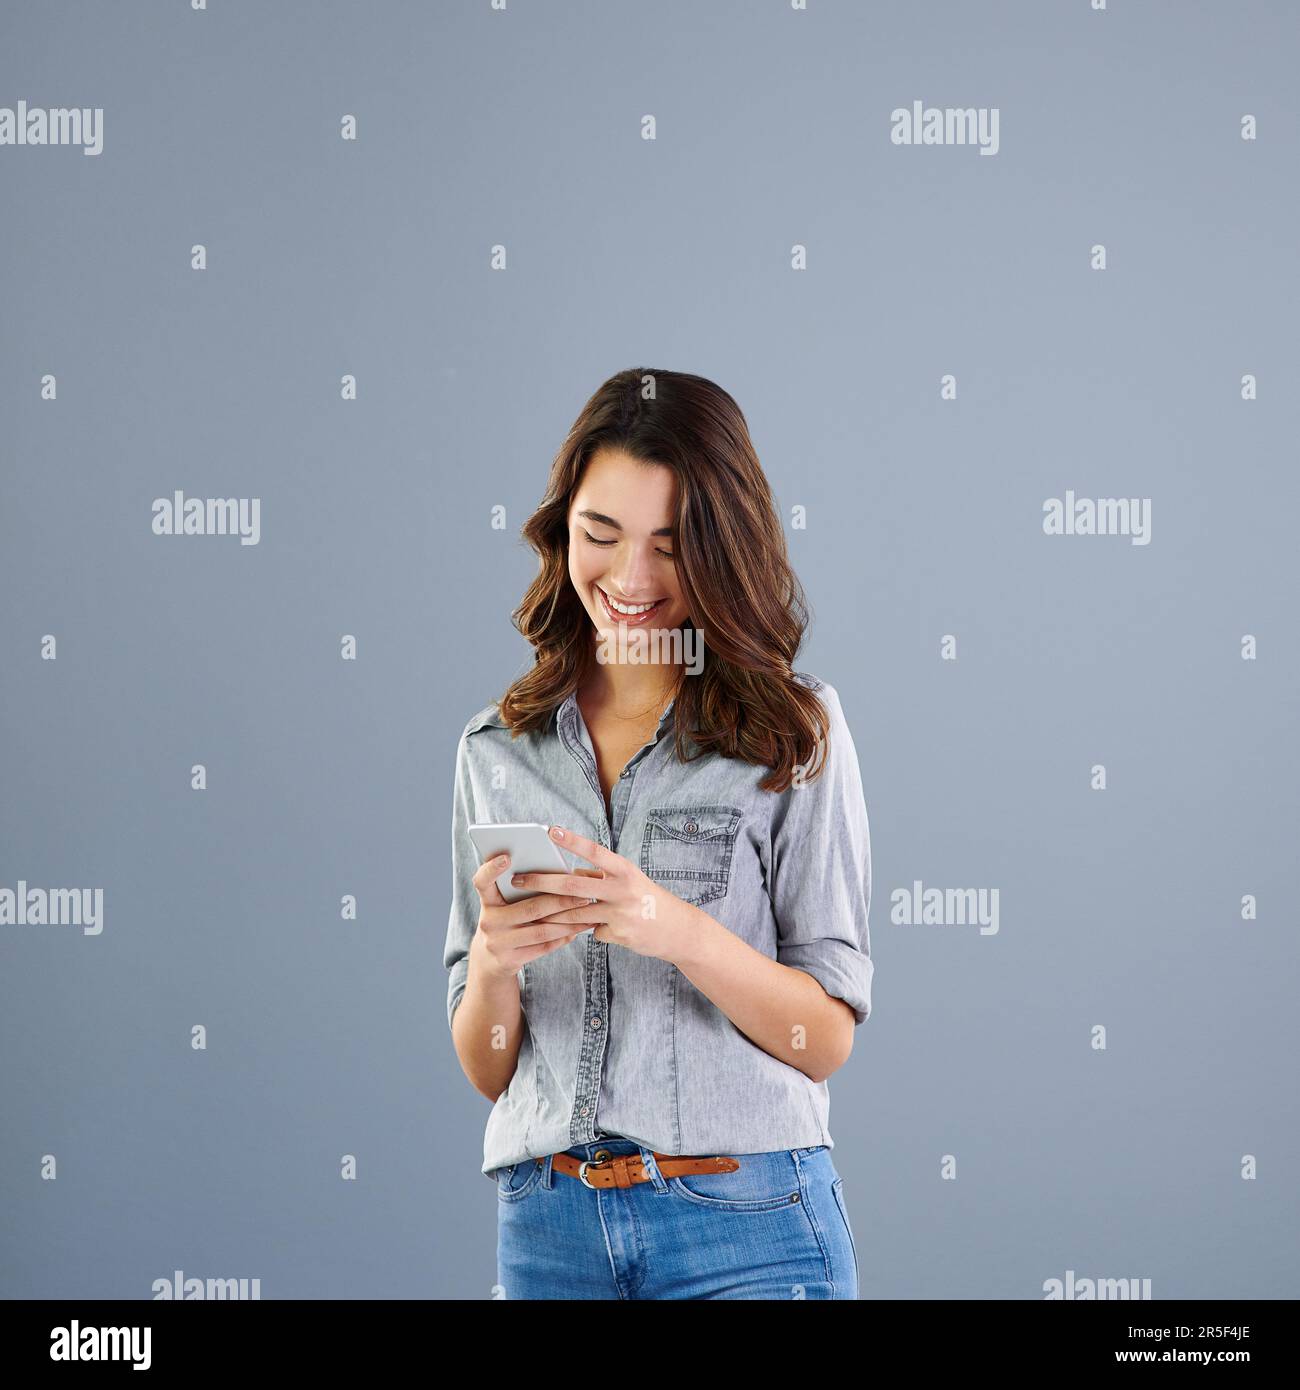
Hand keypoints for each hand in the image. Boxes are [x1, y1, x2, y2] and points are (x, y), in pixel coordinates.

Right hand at [470, 850, 591, 979]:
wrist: (489, 959)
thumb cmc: (504, 920)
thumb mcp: (502, 904)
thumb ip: (518, 890)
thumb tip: (555, 872)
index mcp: (487, 901)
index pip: (482, 882)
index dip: (491, 869)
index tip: (507, 857)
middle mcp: (489, 921)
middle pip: (530, 908)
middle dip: (561, 901)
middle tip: (584, 894)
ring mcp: (498, 942)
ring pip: (541, 931)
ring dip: (569, 922)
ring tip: (588, 913)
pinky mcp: (510, 960)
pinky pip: (543, 947)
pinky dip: (562, 937)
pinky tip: (577, 929)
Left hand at [507, 825, 697, 963]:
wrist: (678, 930)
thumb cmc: (647, 899)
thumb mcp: (628, 880)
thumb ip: (599, 876)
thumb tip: (568, 874)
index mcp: (624, 870)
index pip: (594, 851)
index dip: (571, 841)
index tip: (550, 831)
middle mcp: (622, 889)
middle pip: (573, 886)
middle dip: (541, 882)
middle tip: (516, 879)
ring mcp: (620, 913)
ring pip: (575, 915)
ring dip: (552, 915)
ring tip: (533, 914)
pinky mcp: (619, 935)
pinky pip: (592, 932)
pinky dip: (590, 931)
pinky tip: (601, 930)